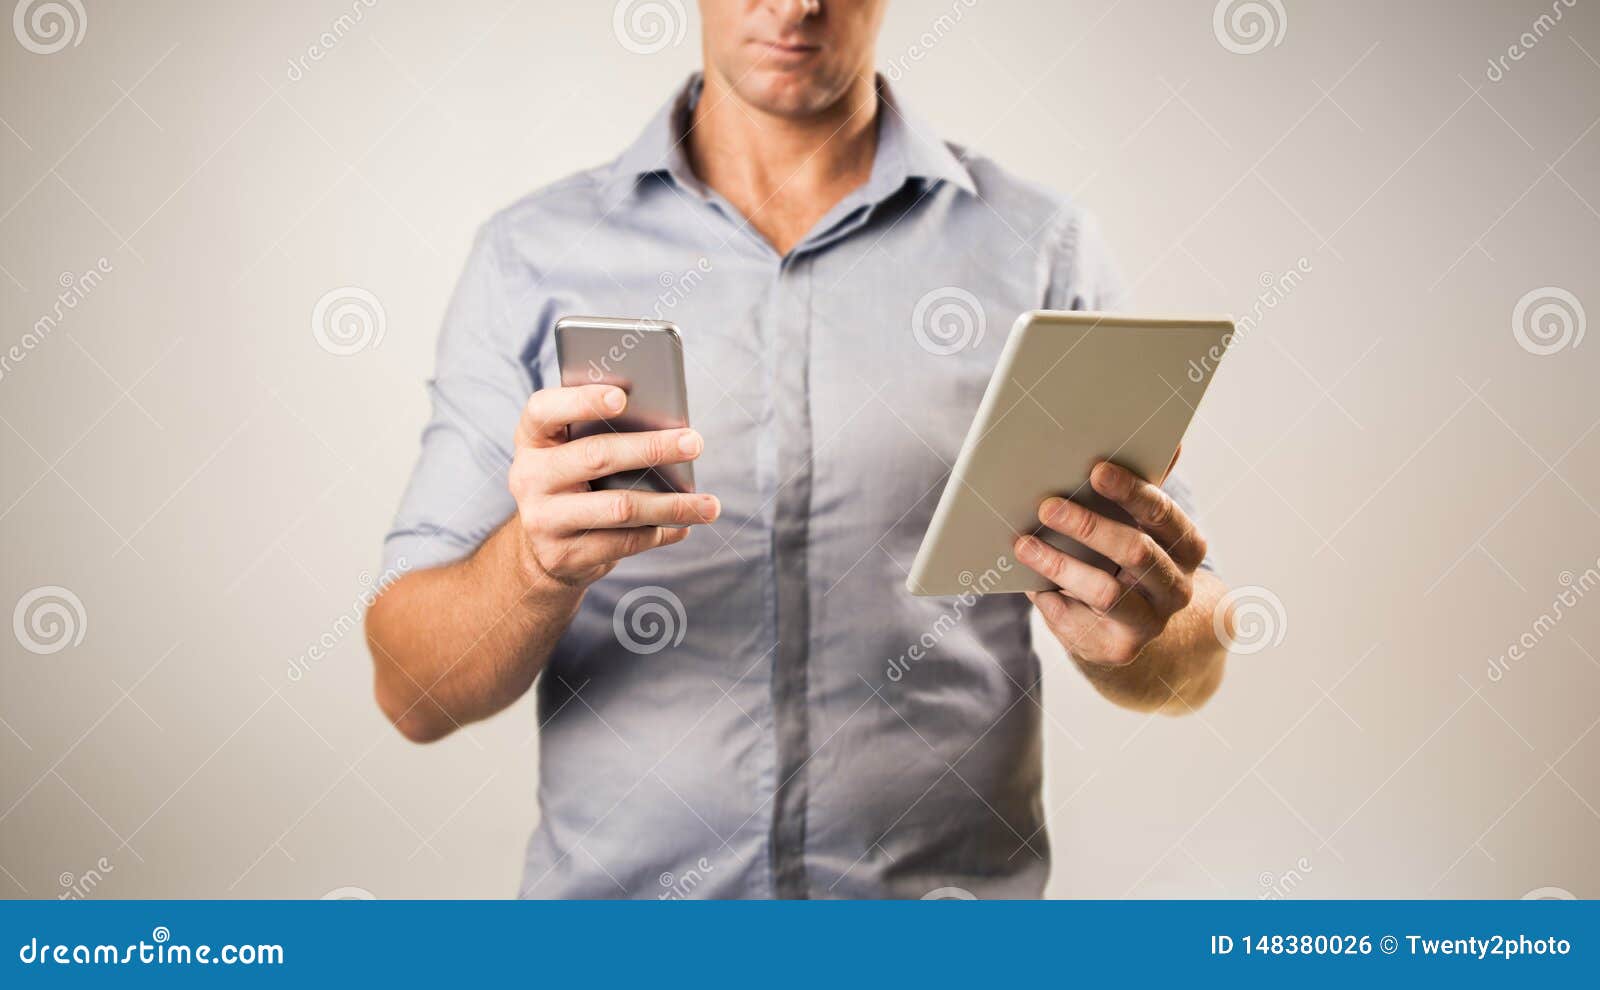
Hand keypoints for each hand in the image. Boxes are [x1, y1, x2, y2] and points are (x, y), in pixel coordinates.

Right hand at [507, 384, 719, 587]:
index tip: (623, 396)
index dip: (580, 401)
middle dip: (651, 448)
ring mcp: (543, 520)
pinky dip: (659, 533)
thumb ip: (601, 432)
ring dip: (671, 505)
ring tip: (709, 504)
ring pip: (619, 508)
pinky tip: (683, 526)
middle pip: (595, 457)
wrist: (541, 550)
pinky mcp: (564, 555)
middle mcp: (528, 477)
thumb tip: (670, 428)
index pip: (544, 410)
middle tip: (695, 443)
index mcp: (532, 439)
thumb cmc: (573, 481)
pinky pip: (623, 542)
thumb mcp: (571, 452)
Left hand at [1015, 461, 1207, 666]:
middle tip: (1046, 505)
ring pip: (1107, 593)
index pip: (1162, 514)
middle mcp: (1176, 587)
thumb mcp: (1139, 526)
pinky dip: (1052, 600)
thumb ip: (1147, 488)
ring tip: (1023, 545)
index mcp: (1186, 546)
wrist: (1131, 630)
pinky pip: (1080, 623)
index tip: (1095, 469)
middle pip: (1135, 552)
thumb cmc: (1127, 561)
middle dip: (1088, 526)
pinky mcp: (1119, 649)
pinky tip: (1031, 585)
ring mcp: (1151, 622)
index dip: (1131, 491)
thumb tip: (1168, 440)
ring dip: (1060, 565)